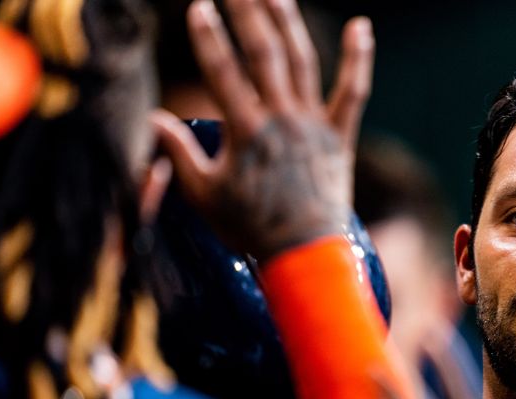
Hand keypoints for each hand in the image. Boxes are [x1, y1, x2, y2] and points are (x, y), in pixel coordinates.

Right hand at [153, 0, 373, 262]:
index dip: (208, 36)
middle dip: (246, 12)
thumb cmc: (251, 229)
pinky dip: (358, 59)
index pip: (222, 70)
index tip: (199, 6)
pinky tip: (361, 26)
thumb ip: (181, 153)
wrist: (306, 256)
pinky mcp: (339, 136)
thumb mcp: (204, 195)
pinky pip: (353, 92)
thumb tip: (154, 119)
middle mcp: (282, 119)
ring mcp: (313, 125)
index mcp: (246, 130)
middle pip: (263, 53)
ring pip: (302, 61)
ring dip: (288, 22)